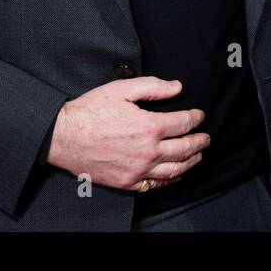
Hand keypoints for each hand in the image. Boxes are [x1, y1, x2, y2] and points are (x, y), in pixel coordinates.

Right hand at [45, 77, 208, 191]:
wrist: (64, 137)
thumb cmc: (90, 111)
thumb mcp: (122, 89)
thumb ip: (153, 86)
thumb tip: (177, 87)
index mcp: (150, 126)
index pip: (184, 123)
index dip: (195, 118)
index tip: (199, 116)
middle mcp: (148, 151)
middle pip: (185, 148)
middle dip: (200, 142)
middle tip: (206, 138)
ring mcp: (139, 170)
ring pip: (175, 169)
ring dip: (191, 161)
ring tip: (198, 155)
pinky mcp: (128, 182)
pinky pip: (156, 184)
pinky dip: (171, 179)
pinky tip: (176, 173)